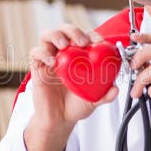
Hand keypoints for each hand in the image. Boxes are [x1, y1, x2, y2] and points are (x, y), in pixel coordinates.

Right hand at [24, 24, 117, 150]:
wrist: (59, 120)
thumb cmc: (76, 105)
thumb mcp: (94, 100)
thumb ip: (105, 95)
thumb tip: (115, 89)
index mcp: (78, 56)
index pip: (84, 36)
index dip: (92, 35)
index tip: (100, 41)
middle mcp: (63, 54)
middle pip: (65, 30)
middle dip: (74, 31)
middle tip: (82, 42)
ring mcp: (49, 59)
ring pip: (47, 35)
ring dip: (57, 36)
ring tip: (64, 45)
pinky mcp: (37, 67)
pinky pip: (35, 53)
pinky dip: (43, 53)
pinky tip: (52, 62)